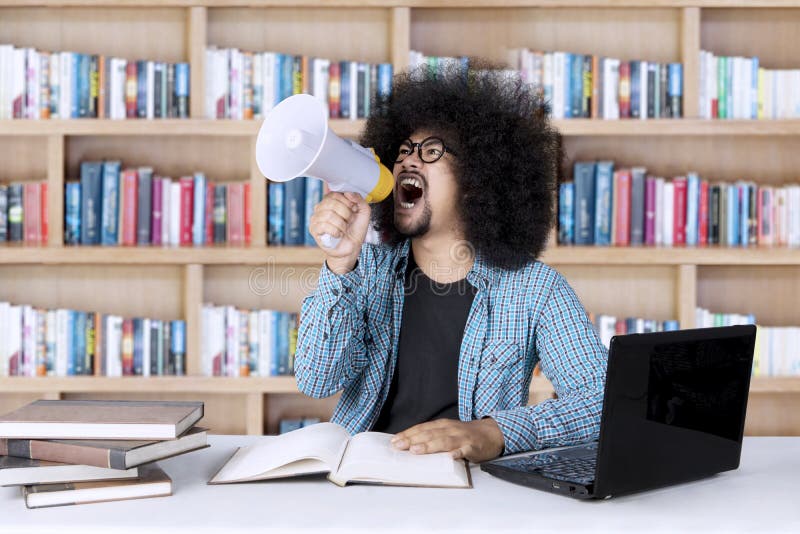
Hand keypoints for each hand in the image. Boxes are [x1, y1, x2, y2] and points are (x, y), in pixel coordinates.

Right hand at [308, 192, 370, 273]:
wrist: (352, 247)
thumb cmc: (355, 230)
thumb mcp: (363, 212)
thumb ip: (359, 199)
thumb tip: (348, 193)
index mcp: (331, 201)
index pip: (334, 194)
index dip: (346, 201)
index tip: (353, 209)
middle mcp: (321, 208)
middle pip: (331, 203)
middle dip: (345, 213)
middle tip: (349, 221)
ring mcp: (316, 218)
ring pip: (328, 215)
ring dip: (342, 224)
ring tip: (344, 229)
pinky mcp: (314, 229)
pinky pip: (324, 226)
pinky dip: (336, 231)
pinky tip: (338, 235)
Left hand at [390, 418, 504, 462]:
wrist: (492, 433)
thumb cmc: (466, 435)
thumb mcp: (448, 432)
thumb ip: (433, 437)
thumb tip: (411, 445)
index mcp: (443, 426)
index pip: (422, 429)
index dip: (408, 434)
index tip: (394, 441)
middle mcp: (450, 429)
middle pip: (429, 434)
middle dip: (413, 439)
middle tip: (399, 446)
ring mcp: (461, 438)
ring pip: (444, 441)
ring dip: (429, 446)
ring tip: (417, 451)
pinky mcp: (473, 447)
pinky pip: (464, 450)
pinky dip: (457, 453)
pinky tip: (450, 457)